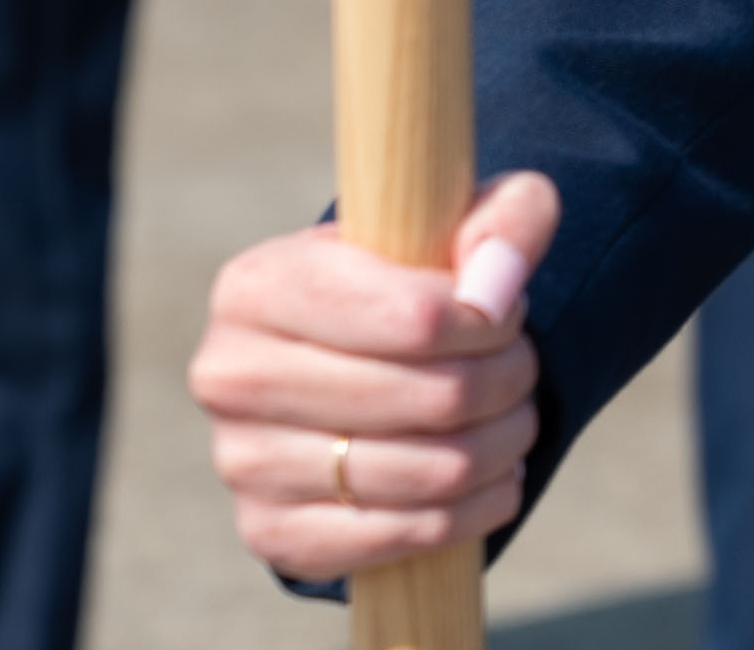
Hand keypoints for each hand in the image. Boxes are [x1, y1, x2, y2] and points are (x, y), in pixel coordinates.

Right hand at [193, 169, 555, 577]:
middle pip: (432, 396)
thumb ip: (504, 218)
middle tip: (523, 369)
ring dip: (502, 445)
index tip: (511, 313)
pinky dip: (477, 509)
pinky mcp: (272, 534)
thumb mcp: (453, 223)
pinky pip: (409, 535)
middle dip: (507, 382)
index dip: (491, 321)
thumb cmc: (402, 283)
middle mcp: (230, 376)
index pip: (416, 317)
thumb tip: (498, 283)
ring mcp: (243, 464)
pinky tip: (493, 476)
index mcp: (257, 285)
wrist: (340, 368)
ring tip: (515, 417)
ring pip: (432, 471)